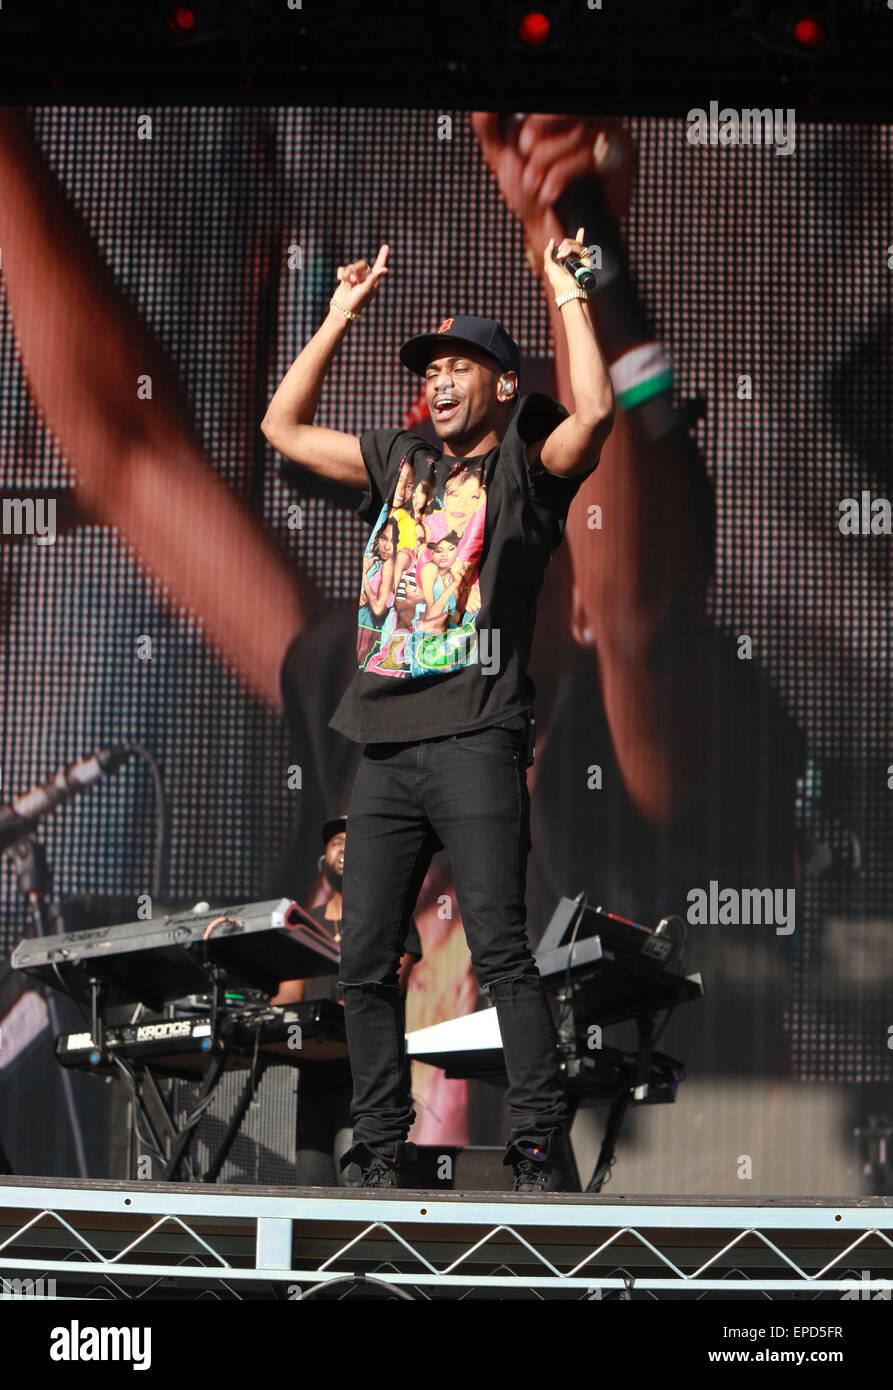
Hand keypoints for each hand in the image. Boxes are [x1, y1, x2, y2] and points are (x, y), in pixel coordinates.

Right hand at [332, 243, 389, 315]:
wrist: (341, 309)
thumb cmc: (356, 301)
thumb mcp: (366, 289)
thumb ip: (374, 277)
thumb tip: (386, 269)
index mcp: (373, 281)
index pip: (379, 265)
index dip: (382, 256)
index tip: (385, 246)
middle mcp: (365, 279)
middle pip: (361, 264)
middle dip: (355, 271)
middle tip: (353, 281)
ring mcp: (355, 279)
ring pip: (351, 266)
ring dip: (347, 274)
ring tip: (347, 284)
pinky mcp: (345, 278)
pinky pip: (343, 268)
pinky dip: (341, 273)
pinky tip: (339, 279)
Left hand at [470, 112, 632, 256]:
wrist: (551, 236)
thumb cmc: (533, 194)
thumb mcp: (504, 156)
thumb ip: (491, 128)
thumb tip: (484, 108)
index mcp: (566, 113)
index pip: (561, 99)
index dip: (542, 114)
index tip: (521, 137)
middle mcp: (593, 118)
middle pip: (571, 111)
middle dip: (542, 132)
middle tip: (524, 151)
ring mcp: (610, 137)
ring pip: (577, 133)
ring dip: (545, 162)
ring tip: (534, 184)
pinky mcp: (619, 162)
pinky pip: (586, 158)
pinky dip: (559, 177)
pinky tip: (549, 194)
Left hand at [543, 227, 588, 295]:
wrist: (566, 288)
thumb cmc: (556, 280)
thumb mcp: (548, 265)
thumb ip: (548, 252)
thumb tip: (552, 240)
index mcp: (567, 258)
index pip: (573, 245)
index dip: (579, 237)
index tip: (582, 230)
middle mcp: (576, 258)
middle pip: (574, 243)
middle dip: (566, 244)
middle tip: (560, 254)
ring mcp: (582, 260)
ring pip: (578, 246)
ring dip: (569, 249)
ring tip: (562, 256)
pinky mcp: (586, 263)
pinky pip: (584, 252)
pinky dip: (576, 253)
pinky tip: (575, 258)